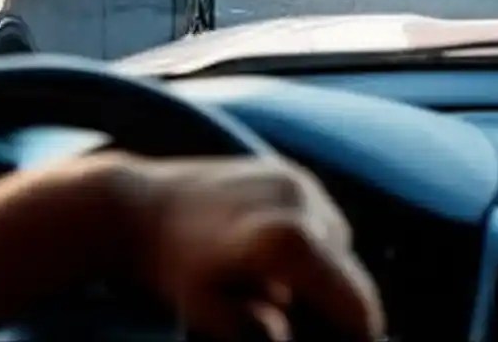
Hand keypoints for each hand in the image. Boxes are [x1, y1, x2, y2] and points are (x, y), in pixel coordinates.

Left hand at [112, 155, 384, 341]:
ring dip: (325, 275)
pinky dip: (313, 247)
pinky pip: (323, 221)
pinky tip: (272, 260)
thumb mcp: (207, 312)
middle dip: (340, 308)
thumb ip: (256, 332)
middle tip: (309, 325)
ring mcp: (300, 182)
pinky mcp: (293, 172)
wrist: (135, 205)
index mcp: (286, 241)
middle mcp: (303, 203)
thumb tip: (289, 335)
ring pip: (339, 248)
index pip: (355, 301)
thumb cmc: (170, 268)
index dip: (362, 334)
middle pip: (350, 275)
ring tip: (276, 290)